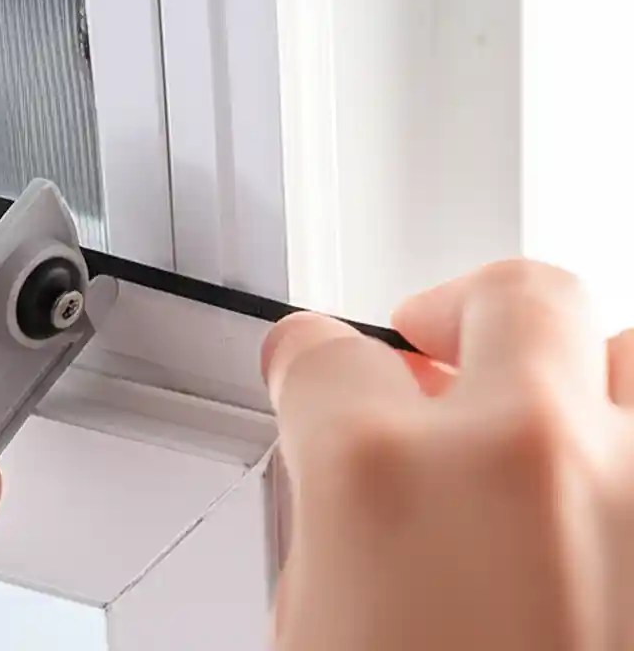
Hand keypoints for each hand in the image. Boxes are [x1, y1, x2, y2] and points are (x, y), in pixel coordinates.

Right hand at [266, 259, 633, 649]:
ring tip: (543, 416)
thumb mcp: (307, 632)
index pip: (325, 354)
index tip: (313, 368)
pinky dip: (621, 454)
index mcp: (382, 478)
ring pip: (629, 350)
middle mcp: (527, 457)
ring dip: (574, 373)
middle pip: (509, 293)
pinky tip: (595, 498)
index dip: (308, 364)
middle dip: (458, 310)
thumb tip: (346, 482)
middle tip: (433, 348)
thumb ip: (326, 523)